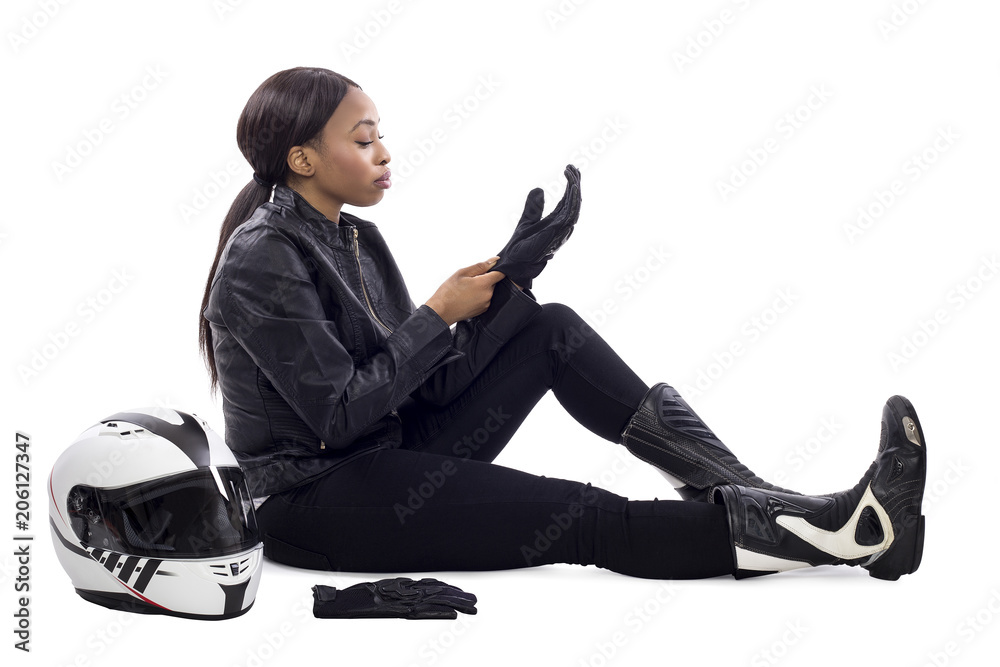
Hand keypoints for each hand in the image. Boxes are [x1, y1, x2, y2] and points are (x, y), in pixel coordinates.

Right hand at [424, 258, 505, 325]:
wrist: (441, 311)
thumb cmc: (448, 292)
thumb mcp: (462, 273)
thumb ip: (481, 266)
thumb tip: (494, 260)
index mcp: (484, 284)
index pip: (500, 273)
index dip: (496, 268)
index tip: (490, 267)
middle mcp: (488, 295)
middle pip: (493, 282)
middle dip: (484, 278)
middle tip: (470, 280)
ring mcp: (486, 304)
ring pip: (489, 290)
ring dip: (481, 287)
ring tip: (467, 289)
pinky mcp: (483, 310)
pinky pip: (485, 298)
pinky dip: (479, 295)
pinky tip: (468, 296)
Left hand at [491, 164, 580, 288]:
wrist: (513, 263)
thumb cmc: (520, 247)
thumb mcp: (527, 220)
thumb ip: (534, 206)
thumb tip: (540, 188)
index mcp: (555, 221)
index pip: (568, 200)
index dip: (571, 185)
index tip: (570, 169)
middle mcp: (561, 226)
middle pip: (574, 202)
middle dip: (576, 184)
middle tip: (574, 168)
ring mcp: (560, 231)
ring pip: (574, 208)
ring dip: (575, 192)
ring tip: (574, 176)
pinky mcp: (556, 235)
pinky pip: (569, 217)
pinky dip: (572, 203)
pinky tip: (572, 190)